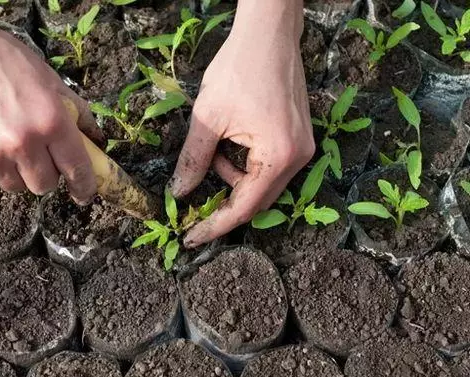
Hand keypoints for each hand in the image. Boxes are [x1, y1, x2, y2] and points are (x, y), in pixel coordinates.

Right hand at [0, 4, 102, 200]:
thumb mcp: (46, 76)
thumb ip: (74, 110)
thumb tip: (94, 138)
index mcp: (49, 121)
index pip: (77, 169)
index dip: (84, 186)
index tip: (84, 193)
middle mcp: (21, 144)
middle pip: (44, 185)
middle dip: (44, 173)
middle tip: (32, 152)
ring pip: (14, 187)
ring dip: (14, 172)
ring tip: (0, 142)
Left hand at [170, 0, 313, 247]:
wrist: (268, 33)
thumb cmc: (239, 69)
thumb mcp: (208, 118)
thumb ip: (193, 160)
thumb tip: (179, 193)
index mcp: (279, 156)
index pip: (245, 206)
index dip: (215, 225)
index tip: (191, 238)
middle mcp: (298, 158)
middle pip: (258, 201)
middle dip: (223, 204)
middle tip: (193, 210)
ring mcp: (302, 148)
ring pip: (262, 184)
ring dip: (232, 179)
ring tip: (211, 154)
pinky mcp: (298, 138)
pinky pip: (268, 166)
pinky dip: (244, 165)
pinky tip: (228, 144)